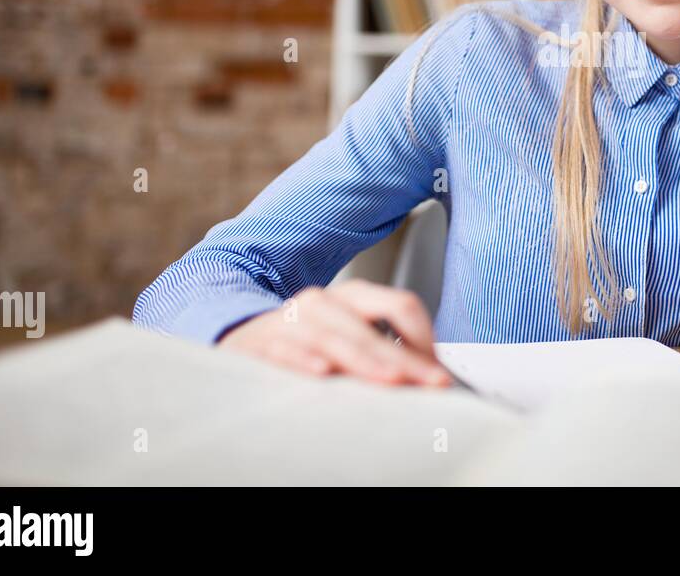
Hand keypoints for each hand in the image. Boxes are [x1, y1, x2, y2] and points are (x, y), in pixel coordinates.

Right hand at [217, 280, 453, 386]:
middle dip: (406, 359)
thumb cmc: (306, 340)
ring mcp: (292, 321)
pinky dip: (304, 361)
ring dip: (365, 361)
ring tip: (391, 379)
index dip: (424, 335)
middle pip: (372, 329)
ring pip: (334, 339)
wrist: (240, 335)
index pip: (400, 304)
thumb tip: (431, 371)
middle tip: (432, 382)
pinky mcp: (262, 343)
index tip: (439, 368)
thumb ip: (386, 348)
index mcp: (352, 296)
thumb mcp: (349, 335)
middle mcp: (324, 303)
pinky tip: (323, 372)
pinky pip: (285, 351)